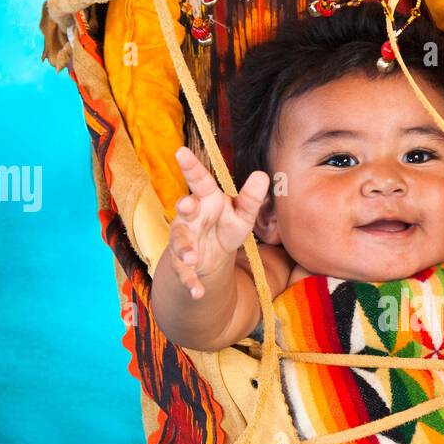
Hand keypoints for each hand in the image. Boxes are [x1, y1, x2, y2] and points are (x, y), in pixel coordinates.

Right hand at [168, 146, 269, 298]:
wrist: (211, 258)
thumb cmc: (225, 227)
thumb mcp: (242, 215)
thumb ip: (251, 199)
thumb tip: (263, 175)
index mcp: (206, 199)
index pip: (199, 180)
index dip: (190, 166)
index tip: (181, 151)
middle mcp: (190, 217)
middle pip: (184, 208)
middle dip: (184, 206)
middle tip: (186, 205)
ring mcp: (183, 240)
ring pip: (180, 242)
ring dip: (184, 249)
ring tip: (192, 258)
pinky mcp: (183, 265)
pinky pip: (184, 274)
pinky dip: (190, 284)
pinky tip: (198, 292)